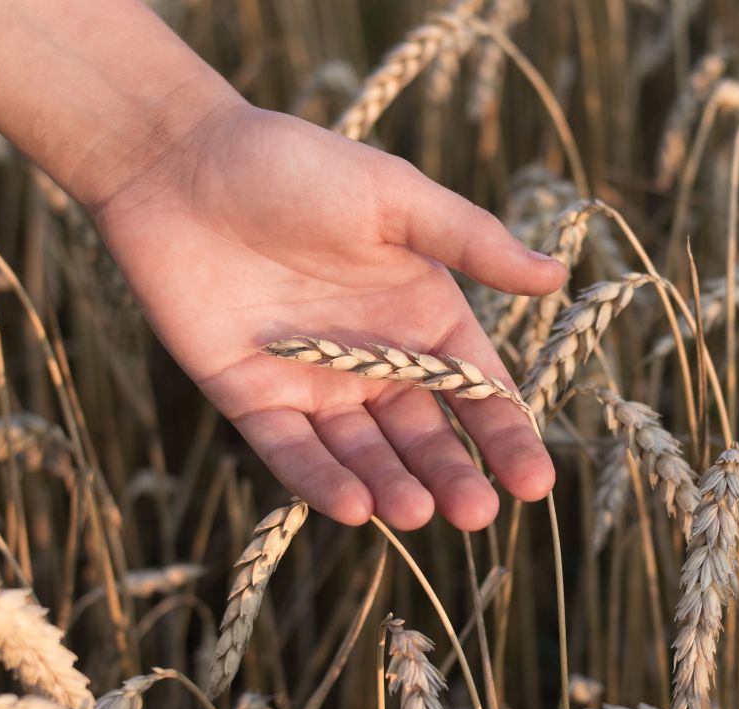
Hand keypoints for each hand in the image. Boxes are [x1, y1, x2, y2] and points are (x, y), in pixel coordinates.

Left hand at [90, 100, 567, 530]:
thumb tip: (556, 277)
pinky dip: (319, 480)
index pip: (473, 388)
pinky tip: (353, 508)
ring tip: (417, 514)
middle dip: (452, 476)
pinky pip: (290, 450)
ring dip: (391, 486)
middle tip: (476, 516)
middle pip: (423, 434)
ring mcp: (312, 381)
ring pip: (361, 452)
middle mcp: (372, 357)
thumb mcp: (396, 198)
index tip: (534, 483)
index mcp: (419, 313)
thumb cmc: (297, 167)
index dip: (505, 436)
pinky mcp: (250, 395)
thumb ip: (472, 241)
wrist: (181, 162)